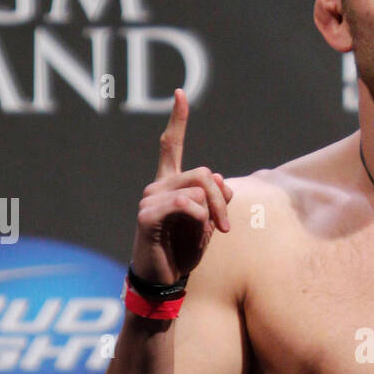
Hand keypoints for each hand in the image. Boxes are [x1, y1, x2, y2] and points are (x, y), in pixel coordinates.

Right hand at [131, 89, 232, 286]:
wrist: (165, 280)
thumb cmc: (184, 251)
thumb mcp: (208, 222)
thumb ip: (214, 199)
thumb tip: (216, 180)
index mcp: (170, 184)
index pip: (171, 146)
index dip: (177, 120)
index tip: (180, 94)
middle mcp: (157, 186)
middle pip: (202, 173)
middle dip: (222, 200)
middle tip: (225, 226)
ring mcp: (150, 199)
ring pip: (197, 189)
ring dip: (213, 214)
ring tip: (210, 234)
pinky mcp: (147, 215)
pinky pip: (185, 205)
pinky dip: (199, 218)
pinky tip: (197, 232)